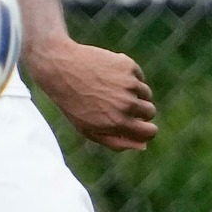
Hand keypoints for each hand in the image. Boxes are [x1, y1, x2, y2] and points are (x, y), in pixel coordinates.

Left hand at [29, 41, 157, 150]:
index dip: (146, 130)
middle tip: (118, 105)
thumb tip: (143, 145)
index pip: (150, 132)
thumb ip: (117, 142)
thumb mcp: (89, 129)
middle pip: (150, 112)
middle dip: (140, 111)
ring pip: (146, 93)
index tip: (139, 125)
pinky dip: (128, 77)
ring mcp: (129, 84)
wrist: (60, 68)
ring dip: (134, 94)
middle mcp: (126, 104)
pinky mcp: (128, 66)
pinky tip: (108, 76)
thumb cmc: (73, 103)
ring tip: (110, 90)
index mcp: (118, 123)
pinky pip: (138, 76)